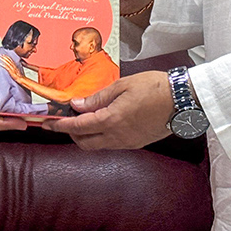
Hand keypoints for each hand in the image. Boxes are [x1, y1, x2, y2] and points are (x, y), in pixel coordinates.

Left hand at [0, 54, 26, 85]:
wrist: (21, 79)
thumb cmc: (19, 76)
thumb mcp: (17, 70)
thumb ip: (15, 68)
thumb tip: (13, 67)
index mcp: (15, 65)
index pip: (11, 60)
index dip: (7, 57)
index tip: (4, 54)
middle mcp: (13, 66)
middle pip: (8, 60)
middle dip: (4, 57)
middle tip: (0, 54)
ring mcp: (12, 68)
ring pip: (7, 63)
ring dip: (3, 59)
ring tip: (0, 57)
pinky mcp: (11, 71)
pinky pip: (6, 67)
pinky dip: (3, 65)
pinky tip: (0, 64)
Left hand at [42, 71, 173, 148]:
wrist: (182, 101)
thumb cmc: (154, 87)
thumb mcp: (122, 85)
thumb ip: (98, 97)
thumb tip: (78, 104)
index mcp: (112, 120)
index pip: (78, 127)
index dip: (60, 126)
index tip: (47, 125)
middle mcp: (118, 136)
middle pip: (85, 142)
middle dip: (71, 133)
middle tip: (64, 119)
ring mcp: (128, 143)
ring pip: (98, 145)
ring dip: (86, 135)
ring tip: (83, 118)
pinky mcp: (137, 144)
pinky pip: (111, 144)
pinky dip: (101, 136)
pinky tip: (102, 122)